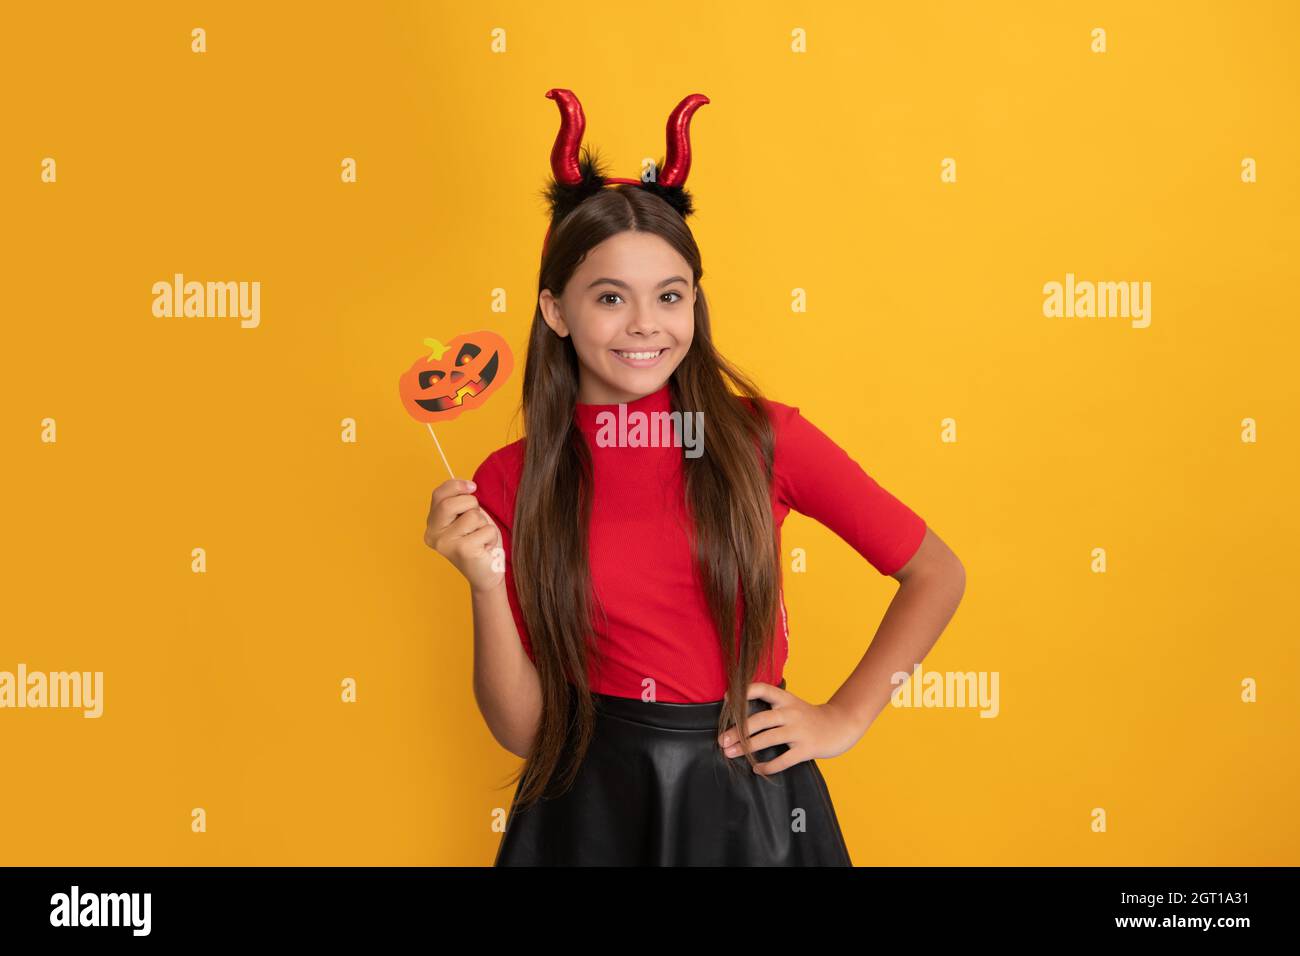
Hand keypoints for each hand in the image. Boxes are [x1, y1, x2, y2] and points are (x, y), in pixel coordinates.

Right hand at [424, 478, 503, 593]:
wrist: (487, 573)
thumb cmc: (478, 541)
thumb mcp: (467, 516)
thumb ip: (461, 502)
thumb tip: (468, 486)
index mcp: (432, 524)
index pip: (438, 495)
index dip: (456, 485)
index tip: (472, 487)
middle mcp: (433, 535)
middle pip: (450, 504)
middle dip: (471, 505)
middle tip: (477, 520)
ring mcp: (446, 544)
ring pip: (473, 516)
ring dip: (484, 524)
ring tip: (480, 538)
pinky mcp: (463, 550)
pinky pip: (486, 529)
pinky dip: (491, 536)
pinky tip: (485, 548)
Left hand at [717, 682, 863, 774]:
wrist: (840, 725)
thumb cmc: (809, 717)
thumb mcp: (792, 704)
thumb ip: (772, 706)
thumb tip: (740, 717)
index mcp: (786, 699)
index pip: (763, 688)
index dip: (744, 692)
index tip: (726, 700)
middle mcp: (791, 712)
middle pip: (760, 719)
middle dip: (737, 731)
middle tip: (722, 741)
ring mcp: (799, 731)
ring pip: (768, 739)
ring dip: (746, 748)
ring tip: (731, 754)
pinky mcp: (807, 749)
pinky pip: (783, 760)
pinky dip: (768, 766)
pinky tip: (757, 769)